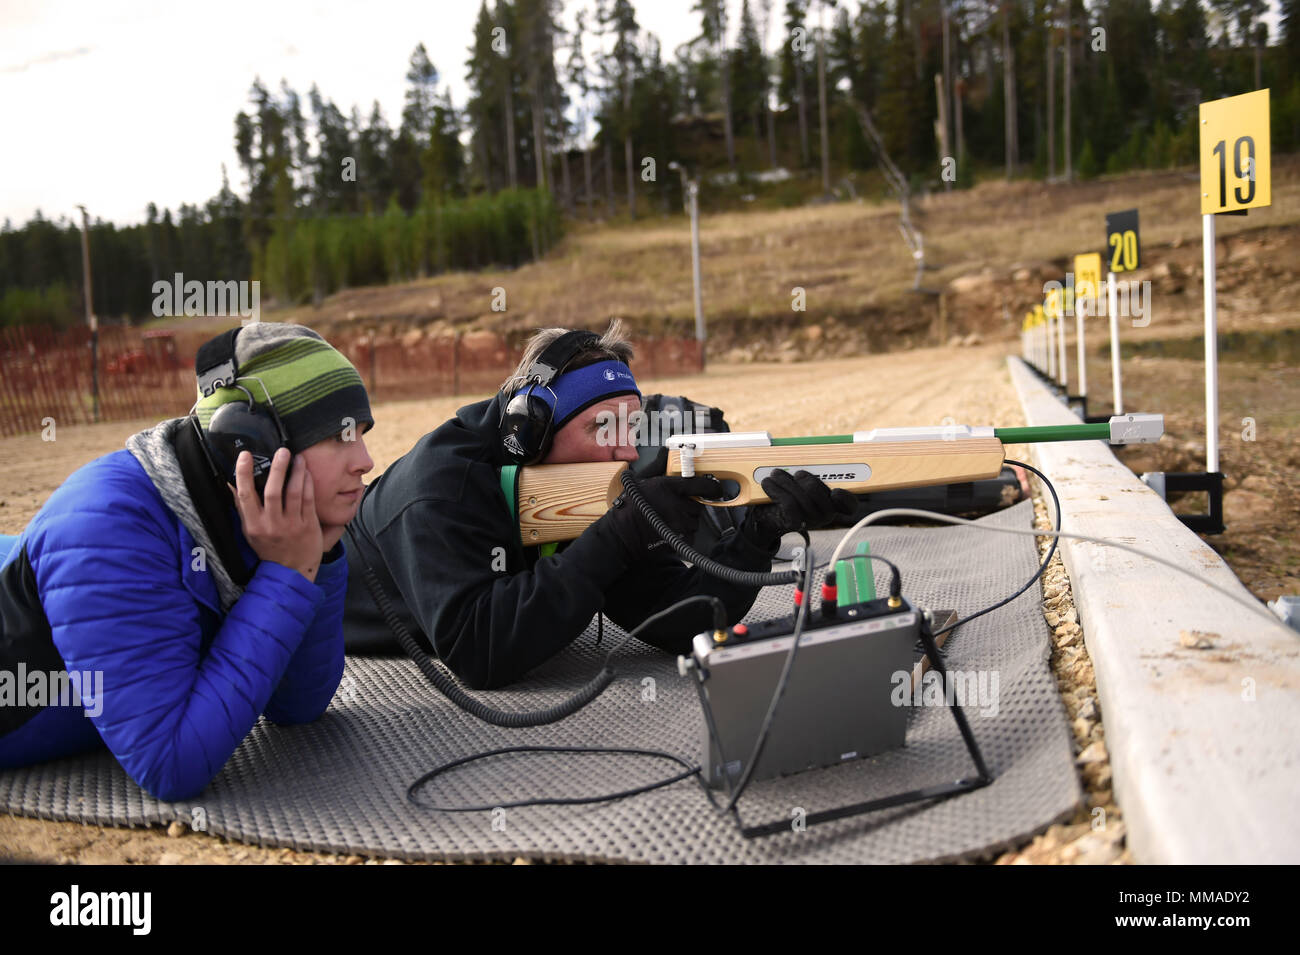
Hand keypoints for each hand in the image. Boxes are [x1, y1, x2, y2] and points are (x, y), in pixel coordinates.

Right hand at [233, 448, 324, 582]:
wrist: (292, 571)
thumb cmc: (269, 548)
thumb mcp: (250, 531)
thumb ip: (243, 508)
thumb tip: (231, 484)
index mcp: (253, 525)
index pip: (245, 495)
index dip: (243, 473)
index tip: (245, 455)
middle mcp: (271, 524)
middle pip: (273, 491)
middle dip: (277, 468)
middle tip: (281, 450)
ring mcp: (291, 525)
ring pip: (294, 492)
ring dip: (296, 472)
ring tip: (297, 457)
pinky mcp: (308, 525)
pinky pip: (308, 499)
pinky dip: (307, 483)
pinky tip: (306, 472)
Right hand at [596, 474, 723, 561]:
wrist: (621, 534)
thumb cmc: (629, 507)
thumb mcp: (641, 480)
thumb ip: (657, 465)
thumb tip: (665, 450)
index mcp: (670, 487)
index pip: (703, 485)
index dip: (713, 487)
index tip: (715, 489)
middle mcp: (677, 505)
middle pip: (698, 506)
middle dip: (690, 506)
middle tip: (675, 507)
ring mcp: (679, 524)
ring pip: (695, 522)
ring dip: (686, 521)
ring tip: (669, 519)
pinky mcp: (679, 539)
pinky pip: (690, 536)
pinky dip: (683, 534)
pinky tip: (669, 530)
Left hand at [741, 469, 857, 549]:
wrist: (769, 514)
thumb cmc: (790, 493)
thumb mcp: (801, 481)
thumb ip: (809, 471)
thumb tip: (805, 454)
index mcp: (833, 502)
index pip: (849, 505)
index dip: (846, 499)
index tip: (835, 492)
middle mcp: (825, 513)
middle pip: (821, 494)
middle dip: (807, 480)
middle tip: (797, 474)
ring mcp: (810, 520)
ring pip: (802, 498)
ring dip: (786, 482)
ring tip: (776, 474)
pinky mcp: (794, 523)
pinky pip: (788, 504)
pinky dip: (776, 490)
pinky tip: (769, 483)